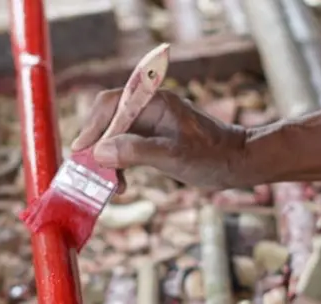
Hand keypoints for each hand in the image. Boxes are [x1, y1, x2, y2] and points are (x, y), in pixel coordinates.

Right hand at [73, 89, 251, 189]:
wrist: (238, 162)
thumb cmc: (211, 156)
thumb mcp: (172, 155)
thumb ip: (136, 151)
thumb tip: (101, 152)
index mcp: (154, 102)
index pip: (110, 104)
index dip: (92, 127)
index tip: (82, 152)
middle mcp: (150, 108)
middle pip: (109, 121)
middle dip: (98, 147)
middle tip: (91, 173)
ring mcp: (152, 123)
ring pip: (116, 137)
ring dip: (109, 160)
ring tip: (113, 185)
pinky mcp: (154, 138)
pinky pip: (127, 147)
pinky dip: (120, 164)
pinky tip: (122, 183)